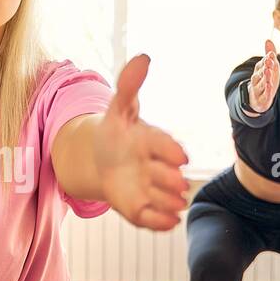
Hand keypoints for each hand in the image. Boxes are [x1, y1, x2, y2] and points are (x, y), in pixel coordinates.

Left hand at [94, 54, 190, 230]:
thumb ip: (129, 85)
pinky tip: (169, 222)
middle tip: (176, 183)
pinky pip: (154, 219)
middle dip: (171, 180)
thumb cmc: (115, 133)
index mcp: (153, 142)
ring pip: (163, 200)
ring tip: (174, 204)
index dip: (171, 151)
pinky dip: (161, 222)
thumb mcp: (118, 108)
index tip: (179, 156)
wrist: (100, 160)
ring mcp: (151, 189)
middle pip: (167, 177)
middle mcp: (157, 167)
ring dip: (168, 203)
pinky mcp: (142, 209)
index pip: (165, 146)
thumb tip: (143, 57)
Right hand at [246, 40, 279, 113]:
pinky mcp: (261, 99)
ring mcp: (258, 89)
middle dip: (264, 67)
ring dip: (264, 78)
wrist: (257, 100)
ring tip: (268, 72)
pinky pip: (263, 95)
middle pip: (260, 73)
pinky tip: (269, 86)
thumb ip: (268, 56)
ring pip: (261, 83)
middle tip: (269, 61)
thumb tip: (268, 40)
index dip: (266, 59)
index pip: (261, 64)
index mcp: (259, 72)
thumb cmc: (264, 81)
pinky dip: (266, 91)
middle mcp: (256, 80)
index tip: (271, 54)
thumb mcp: (268, 68)